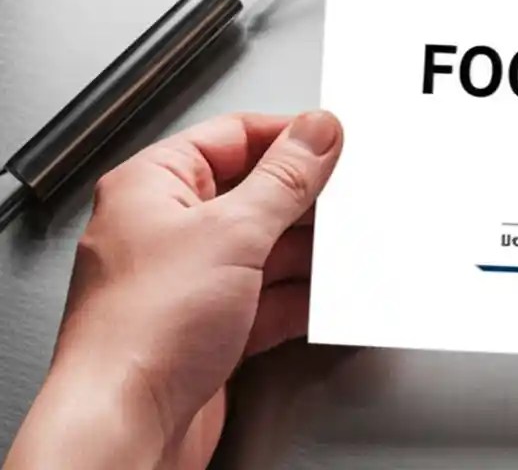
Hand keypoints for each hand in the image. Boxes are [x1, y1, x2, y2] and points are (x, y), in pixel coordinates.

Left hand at [4, 111, 343, 469]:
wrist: (127, 425)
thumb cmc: (143, 331)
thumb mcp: (234, 231)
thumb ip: (285, 178)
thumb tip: (317, 132)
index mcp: (153, 187)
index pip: (232, 137)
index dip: (288, 136)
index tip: (336, 141)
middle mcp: (166, 230)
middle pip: (254, 195)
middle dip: (306, 202)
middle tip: (350, 199)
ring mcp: (189, 282)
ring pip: (266, 250)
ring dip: (309, 254)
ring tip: (347, 249)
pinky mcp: (211, 329)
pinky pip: (268, 299)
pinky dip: (301, 298)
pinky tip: (327, 297)